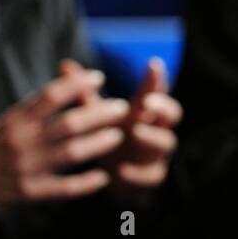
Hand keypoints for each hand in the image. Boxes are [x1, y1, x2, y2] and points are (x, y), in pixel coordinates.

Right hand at [0, 65, 125, 221]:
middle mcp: (22, 141)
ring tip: (117, 136)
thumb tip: (63, 86)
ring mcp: (28, 167)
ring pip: (73, 153)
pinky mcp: (31, 192)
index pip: (51, 95)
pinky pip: (65, 188)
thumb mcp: (3, 124)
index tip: (99, 78)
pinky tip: (103, 178)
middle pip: (70, 123)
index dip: (78, 84)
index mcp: (15, 120)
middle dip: (100, 113)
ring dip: (100, 143)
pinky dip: (86, 183)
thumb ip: (31, 110)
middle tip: (122, 107)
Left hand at [59, 59, 181, 200]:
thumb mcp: (98, 115)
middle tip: (147, 101)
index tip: (152, 63)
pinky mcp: (151, 174)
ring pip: (167, 142)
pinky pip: (153, 175)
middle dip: (163, 106)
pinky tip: (122, 170)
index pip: (156, 90)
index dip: (156, 78)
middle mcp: (155, 129)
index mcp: (144, 112)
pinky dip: (138, 173)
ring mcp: (155, 152)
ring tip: (136, 131)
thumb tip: (64, 64)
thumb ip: (85, 93)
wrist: (117, 175)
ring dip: (153, 137)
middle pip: (173, 114)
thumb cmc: (111, 136)